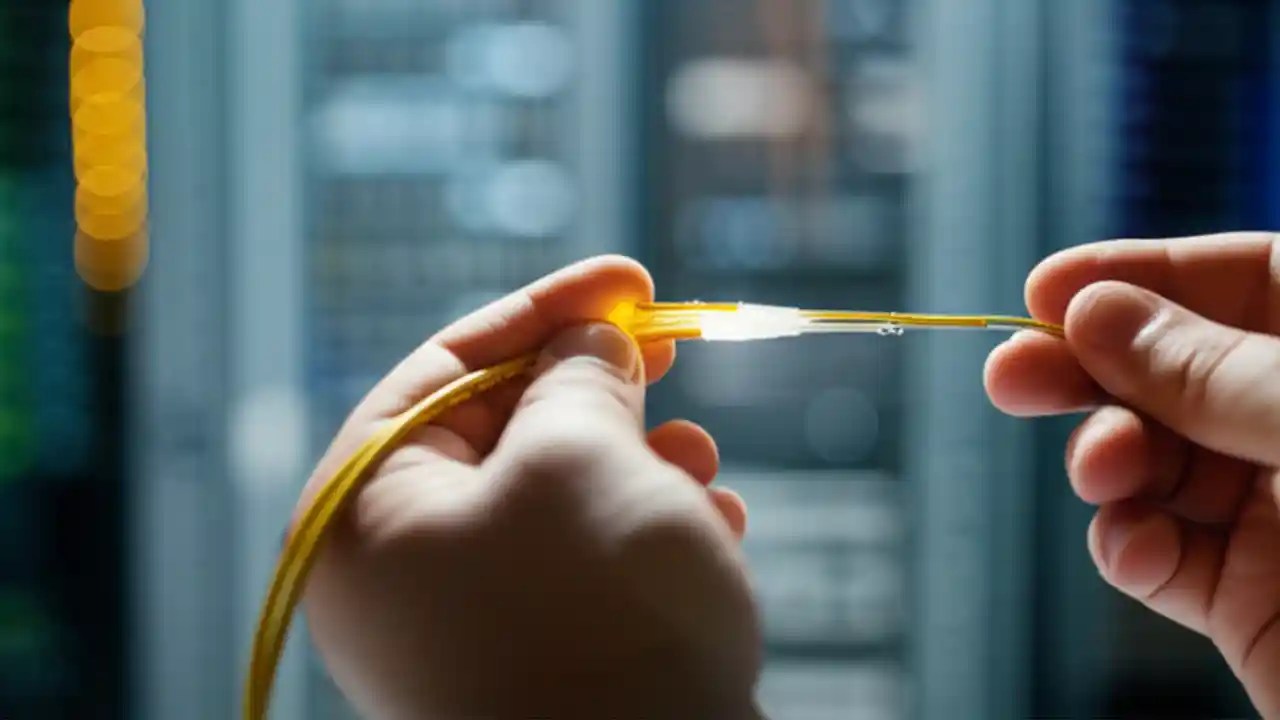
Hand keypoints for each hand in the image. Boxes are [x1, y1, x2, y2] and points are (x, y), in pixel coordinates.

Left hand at [300, 257, 761, 719]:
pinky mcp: (536, 667)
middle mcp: (396, 572)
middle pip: (502, 434)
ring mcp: (464, 628)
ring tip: (701, 461)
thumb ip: (577, 377)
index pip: (444, 370)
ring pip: (558, 501)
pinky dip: (648, 532)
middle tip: (668, 351)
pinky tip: (712, 527)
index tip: (631, 278)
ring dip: (638, 464)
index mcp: (361, 513)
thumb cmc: (594, 619)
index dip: (544, 307)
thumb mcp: (579, 459)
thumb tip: (590, 345)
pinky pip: (587, 568)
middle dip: (598, 391)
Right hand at [985, 233, 1279, 717]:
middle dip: (1091, 372)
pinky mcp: (1256, 602)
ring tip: (1102, 473)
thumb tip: (1097, 314)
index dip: (1144, 275)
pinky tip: (1138, 548)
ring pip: (1158, 464)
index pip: (1243, 282)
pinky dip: (1133, 548)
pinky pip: (1167, 558)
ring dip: (1109, 461)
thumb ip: (1216, 370)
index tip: (1048, 287)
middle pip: (1177, 373)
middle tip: (1011, 375)